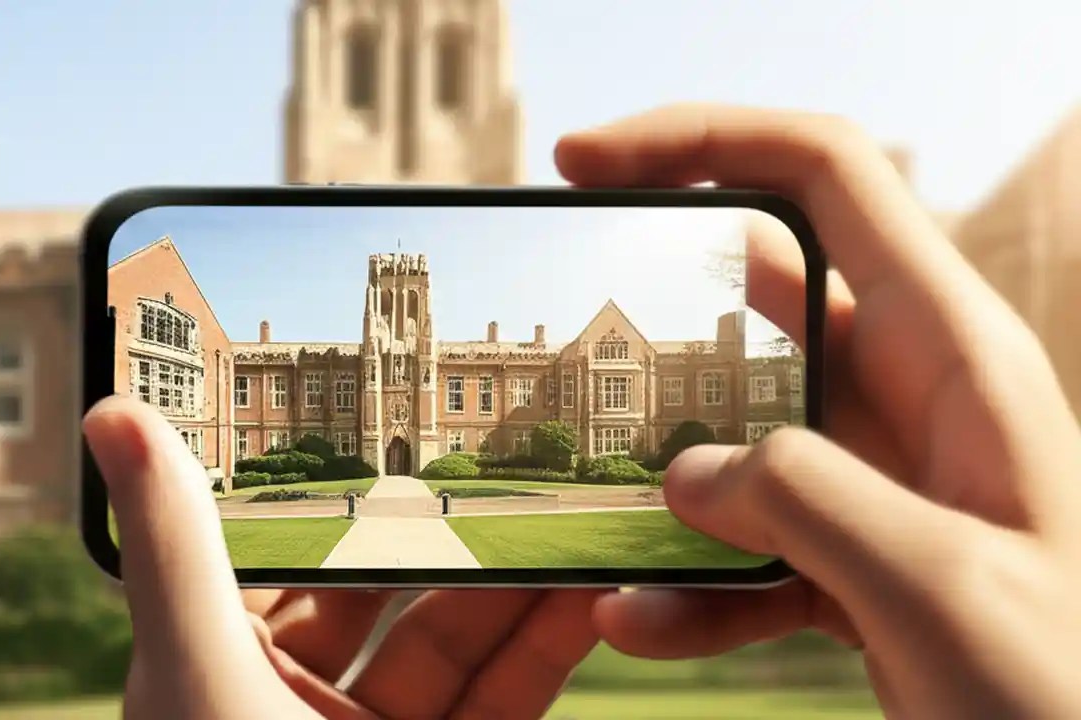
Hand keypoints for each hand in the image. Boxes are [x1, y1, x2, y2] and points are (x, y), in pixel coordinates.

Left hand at [83, 397, 600, 719]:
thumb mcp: (198, 682)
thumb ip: (177, 551)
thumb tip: (113, 409)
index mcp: (212, 672)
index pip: (275, 553)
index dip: (327, 490)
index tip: (383, 424)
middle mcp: (294, 706)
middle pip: (382, 594)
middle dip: (446, 533)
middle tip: (503, 462)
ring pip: (454, 642)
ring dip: (512, 583)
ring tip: (566, 514)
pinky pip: (503, 701)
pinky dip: (546, 648)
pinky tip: (585, 595)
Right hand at [556, 104, 1080, 718]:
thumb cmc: (1072, 696)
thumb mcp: (944, 589)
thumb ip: (805, 503)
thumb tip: (687, 472)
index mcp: (953, 352)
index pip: (822, 176)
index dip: (700, 140)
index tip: (582, 162)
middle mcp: (911, 393)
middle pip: (759, 290)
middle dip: (652, 307)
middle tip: (561, 332)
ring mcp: (876, 473)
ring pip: (733, 427)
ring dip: (659, 474)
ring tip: (601, 530)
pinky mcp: (852, 553)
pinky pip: (745, 536)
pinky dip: (688, 576)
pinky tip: (641, 620)